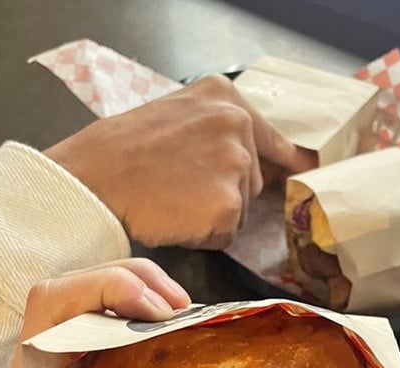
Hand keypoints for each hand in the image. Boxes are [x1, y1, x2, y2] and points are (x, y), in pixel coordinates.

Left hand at [0, 260, 188, 367]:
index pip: (51, 306)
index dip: (108, 289)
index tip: (163, 314)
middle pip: (70, 290)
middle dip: (134, 283)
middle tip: (188, 314)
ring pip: (82, 308)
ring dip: (135, 299)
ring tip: (184, 322)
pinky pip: (93, 336)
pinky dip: (130, 325)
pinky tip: (166, 350)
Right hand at [45, 75, 316, 249]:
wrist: (95, 179)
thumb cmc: (123, 152)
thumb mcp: (177, 116)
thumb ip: (219, 131)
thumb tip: (259, 160)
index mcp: (227, 100)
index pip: (277, 142)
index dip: (286, 165)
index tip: (305, 175)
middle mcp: (238, 127)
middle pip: (253, 182)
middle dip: (225, 193)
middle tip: (180, 187)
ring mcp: (235, 167)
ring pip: (241, 210)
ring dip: (214, 216)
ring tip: (174, 201)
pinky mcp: (227, 207)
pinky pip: (226, 235)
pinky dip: (204, 236)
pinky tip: (176, 218)